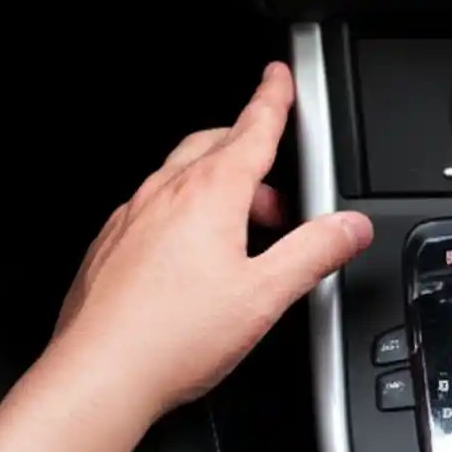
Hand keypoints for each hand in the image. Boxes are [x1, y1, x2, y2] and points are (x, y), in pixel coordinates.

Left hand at [51, 62, 372, 418]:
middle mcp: (165, 195)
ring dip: (220, 189)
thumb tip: (350, 226)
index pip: (251, 130)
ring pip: (182, 178)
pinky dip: (186, 217)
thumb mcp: (267, 295)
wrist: (100, 374)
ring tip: (245, 236)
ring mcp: (132, 218)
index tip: (279, 78)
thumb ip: (315, 252)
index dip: (272, 100)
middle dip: (250, 154)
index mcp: (209, 196)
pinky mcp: (112, 245)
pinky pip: (156, 210)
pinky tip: (197, 261)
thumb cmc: (172, 336)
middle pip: (215, 148)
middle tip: (279, 193)